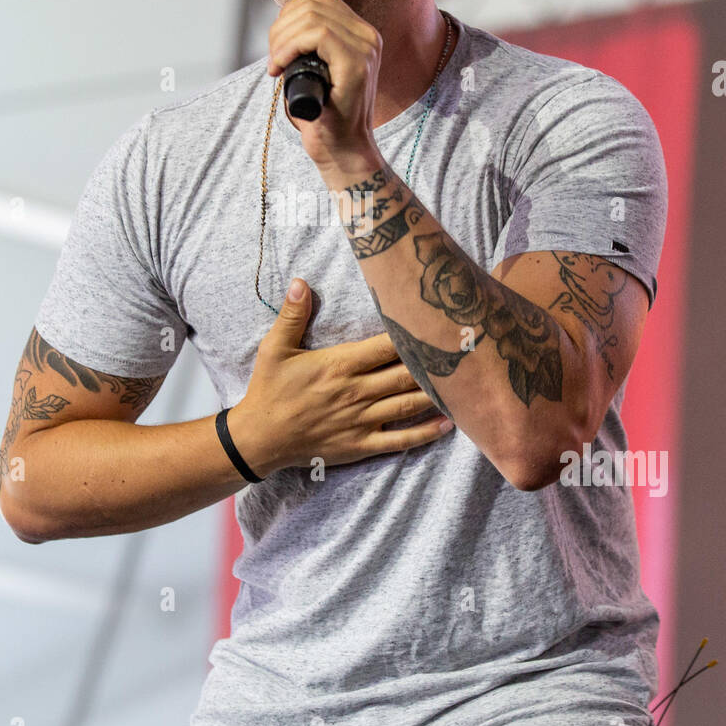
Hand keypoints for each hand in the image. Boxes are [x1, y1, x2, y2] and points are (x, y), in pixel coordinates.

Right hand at [227, 279, 454, 477]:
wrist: (259, 438)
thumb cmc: (268, 390)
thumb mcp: (274, 349)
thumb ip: (292, 315)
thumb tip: (300, 281)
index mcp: (340, 365)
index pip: (386, 346)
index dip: (413, 335)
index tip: (438, 323)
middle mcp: (357, 392)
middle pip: (406, 374)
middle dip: (435, 363)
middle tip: (464, 351)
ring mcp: (361, 420)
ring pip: (409, 405)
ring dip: (438, 394)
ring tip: (466, 384)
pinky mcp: (361, 444)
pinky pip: (400, 440)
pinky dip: (426, 433)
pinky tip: (448, 424)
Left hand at [267, 0, 380, 172]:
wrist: (343, 150)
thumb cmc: (326, 116)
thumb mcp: (317, 71)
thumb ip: (310, 45)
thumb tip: (281, 25)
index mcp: (361, 35)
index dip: (288, 14)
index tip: (276, 44)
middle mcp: (368, 36)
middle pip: (314, 3)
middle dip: (281, 26)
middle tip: (273, 57)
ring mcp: (365, 48)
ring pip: (312, 16)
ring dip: (282, 38)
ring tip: (275, 64)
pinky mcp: (356, 63)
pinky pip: (317, 34)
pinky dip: (289, 47)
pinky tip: (280, 67)